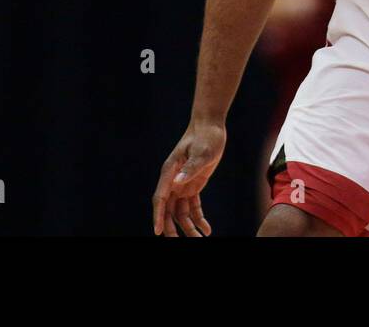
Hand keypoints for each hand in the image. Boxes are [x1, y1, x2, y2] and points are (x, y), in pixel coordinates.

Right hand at [152, 121, 225, 236]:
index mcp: (170, 172)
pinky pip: (193, 207)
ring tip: (200, 239)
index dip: (158, 216)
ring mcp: (182, 184)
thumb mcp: (201, 152)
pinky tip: (207, 229)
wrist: (210, 126)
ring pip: (181, 212)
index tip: (157, 232)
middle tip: (181, 243)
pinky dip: (199, 219)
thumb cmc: (205, 137)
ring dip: (188, 227)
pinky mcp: (193, 185)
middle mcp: (173, 180)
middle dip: (173, 227)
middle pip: (168, 210)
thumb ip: (191, 168)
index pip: (160, 198)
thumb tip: (178, 182)